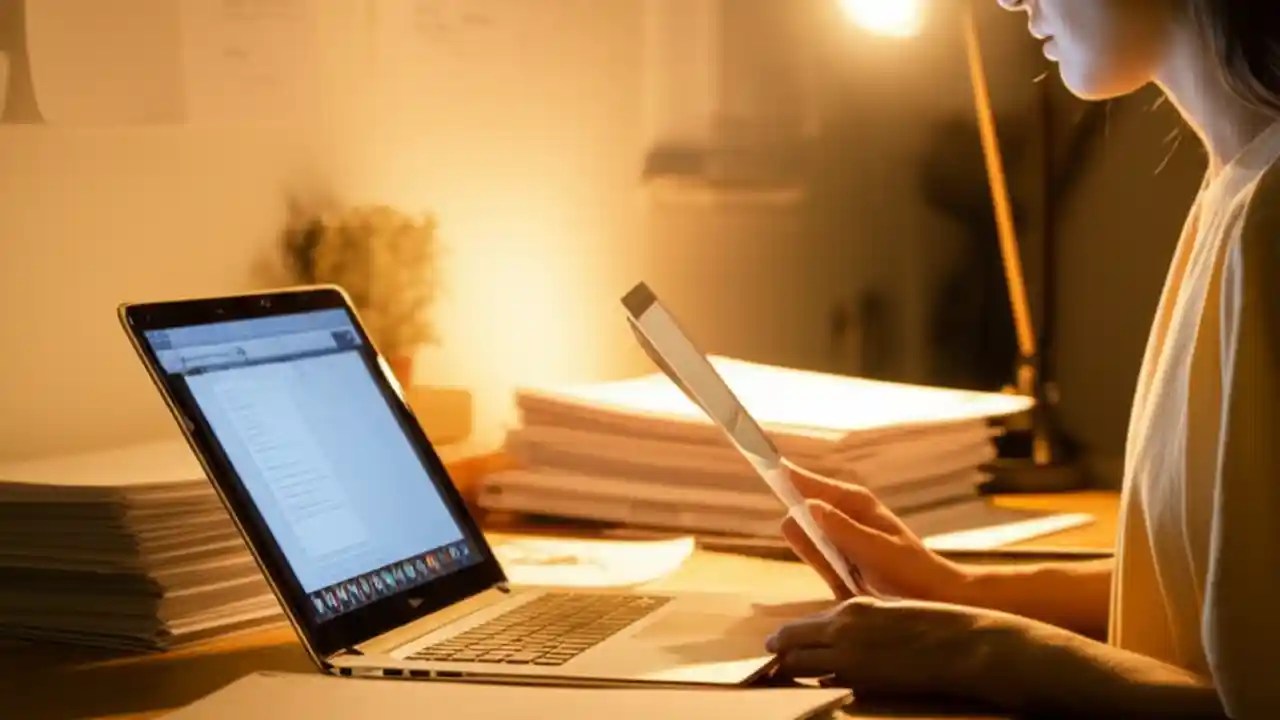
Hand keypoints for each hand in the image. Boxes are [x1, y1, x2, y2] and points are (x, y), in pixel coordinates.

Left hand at [766, 596, 1021, 703]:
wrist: (964, 645)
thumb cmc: (937, 625)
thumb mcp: (890, 611)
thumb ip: (861, 621)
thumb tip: (840, 633)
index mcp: (851, 607)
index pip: (803, 625)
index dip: (786, 637)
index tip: (776, 644)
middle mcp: (842, 627)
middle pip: (791, 643)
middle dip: (778, 654)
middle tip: (769, 664)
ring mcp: (849, 656)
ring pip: (800, 664)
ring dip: (791, 670)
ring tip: (781, 677)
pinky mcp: (862, 681)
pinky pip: (828, 683)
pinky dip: (819, 684)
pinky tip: (817, 687)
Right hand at [782, 463, 967, 600]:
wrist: (931, 596)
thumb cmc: (910, 569)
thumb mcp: (877, 550)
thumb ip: (843, 529)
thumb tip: (807, 505)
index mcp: (852, 500)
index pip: (806, 481)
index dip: (783, 474)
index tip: (762, 464)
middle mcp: (840, 512)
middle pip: (798, 514)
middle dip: (806, 540)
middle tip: (837, 564)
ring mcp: (837, 534)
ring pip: (804, 540)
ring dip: (819, 561)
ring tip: (851, 577)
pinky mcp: (836, 555)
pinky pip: (815, 558)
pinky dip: (826, 572)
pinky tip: (848, 584)